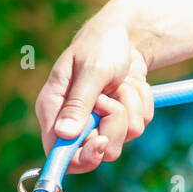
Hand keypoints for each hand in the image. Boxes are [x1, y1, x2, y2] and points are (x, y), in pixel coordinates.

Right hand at [35, 21, 153, 172]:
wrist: (128, 34)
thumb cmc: (101, 44)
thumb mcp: (91, 70)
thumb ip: (79, 103)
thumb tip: (64, 134)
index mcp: (53, 109)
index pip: (57, 152)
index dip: (79, 157)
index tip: (101, 142)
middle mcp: (72, 121)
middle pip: (95, 152)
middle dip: (112, 124)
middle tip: (113, 97)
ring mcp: (97, 122)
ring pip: (120, 140)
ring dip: (129, 108)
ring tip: (121, 83)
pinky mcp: (119, 121)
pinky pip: (138, 126)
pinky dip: (140, 103)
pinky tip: (130, 84)